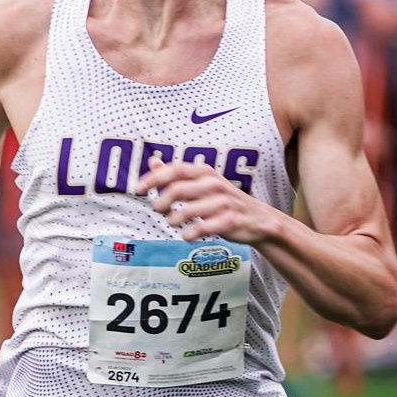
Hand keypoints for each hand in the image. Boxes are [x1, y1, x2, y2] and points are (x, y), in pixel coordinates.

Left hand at [135, 159, 281, 242]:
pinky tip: (187, 235)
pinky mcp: (229, 220)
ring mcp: (223, 202)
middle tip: (157, 210)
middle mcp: (213, 184)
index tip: (138, 189)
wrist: (258, 219)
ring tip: (173, 222)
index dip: (154, 178)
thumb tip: (152, 161)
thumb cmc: (224, 200)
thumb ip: (176, 174)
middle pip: (178, 190)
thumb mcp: (201, 183)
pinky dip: (189, 234)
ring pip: (188, 210)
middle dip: (161, 202)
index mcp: (205, 172)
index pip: (175, 170)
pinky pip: (203, 228)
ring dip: (174, 219)